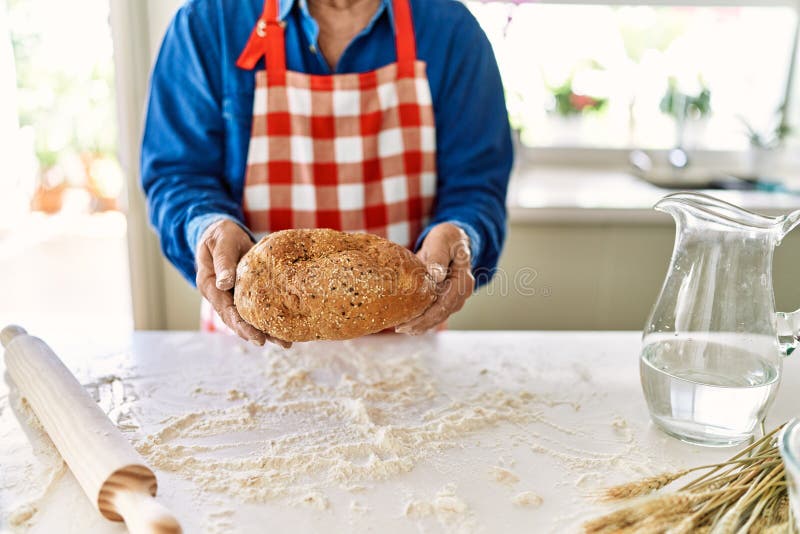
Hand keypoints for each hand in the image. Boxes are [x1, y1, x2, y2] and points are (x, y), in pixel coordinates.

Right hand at [195, 219, 291, 347]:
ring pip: (247, 318)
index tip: (257, 337)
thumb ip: (223, 261)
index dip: (241, 325)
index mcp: (209, 285)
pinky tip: (284, 325)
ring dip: (266, 330)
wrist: (222, 233)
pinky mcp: (244, 293)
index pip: (226, 310)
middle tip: (282, 344)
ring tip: (287, 342)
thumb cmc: (220, 234)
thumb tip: (224, 283)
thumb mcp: (221, 242)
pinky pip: (255, 308)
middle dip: (258, 334)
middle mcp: (220, 295)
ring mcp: (232, 296)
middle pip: (238, 320)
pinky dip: (268, 317)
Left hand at [395, 223, 473, 334]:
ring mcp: (456, 296)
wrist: (452, 239)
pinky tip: (410, 326)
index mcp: (463, 279)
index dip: (427, 315)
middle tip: (401, 328)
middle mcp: (463, 291)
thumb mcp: (441, 240)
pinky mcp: (447, 298)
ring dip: (422, 325)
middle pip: (442, 313)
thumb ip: (438, 256)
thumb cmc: (446, 238)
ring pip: (440, 316)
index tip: (409, 321)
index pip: (446, 303)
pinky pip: (437, 312)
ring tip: (403, 329)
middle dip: (422, 324)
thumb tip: (436, 276)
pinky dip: (424, 320)